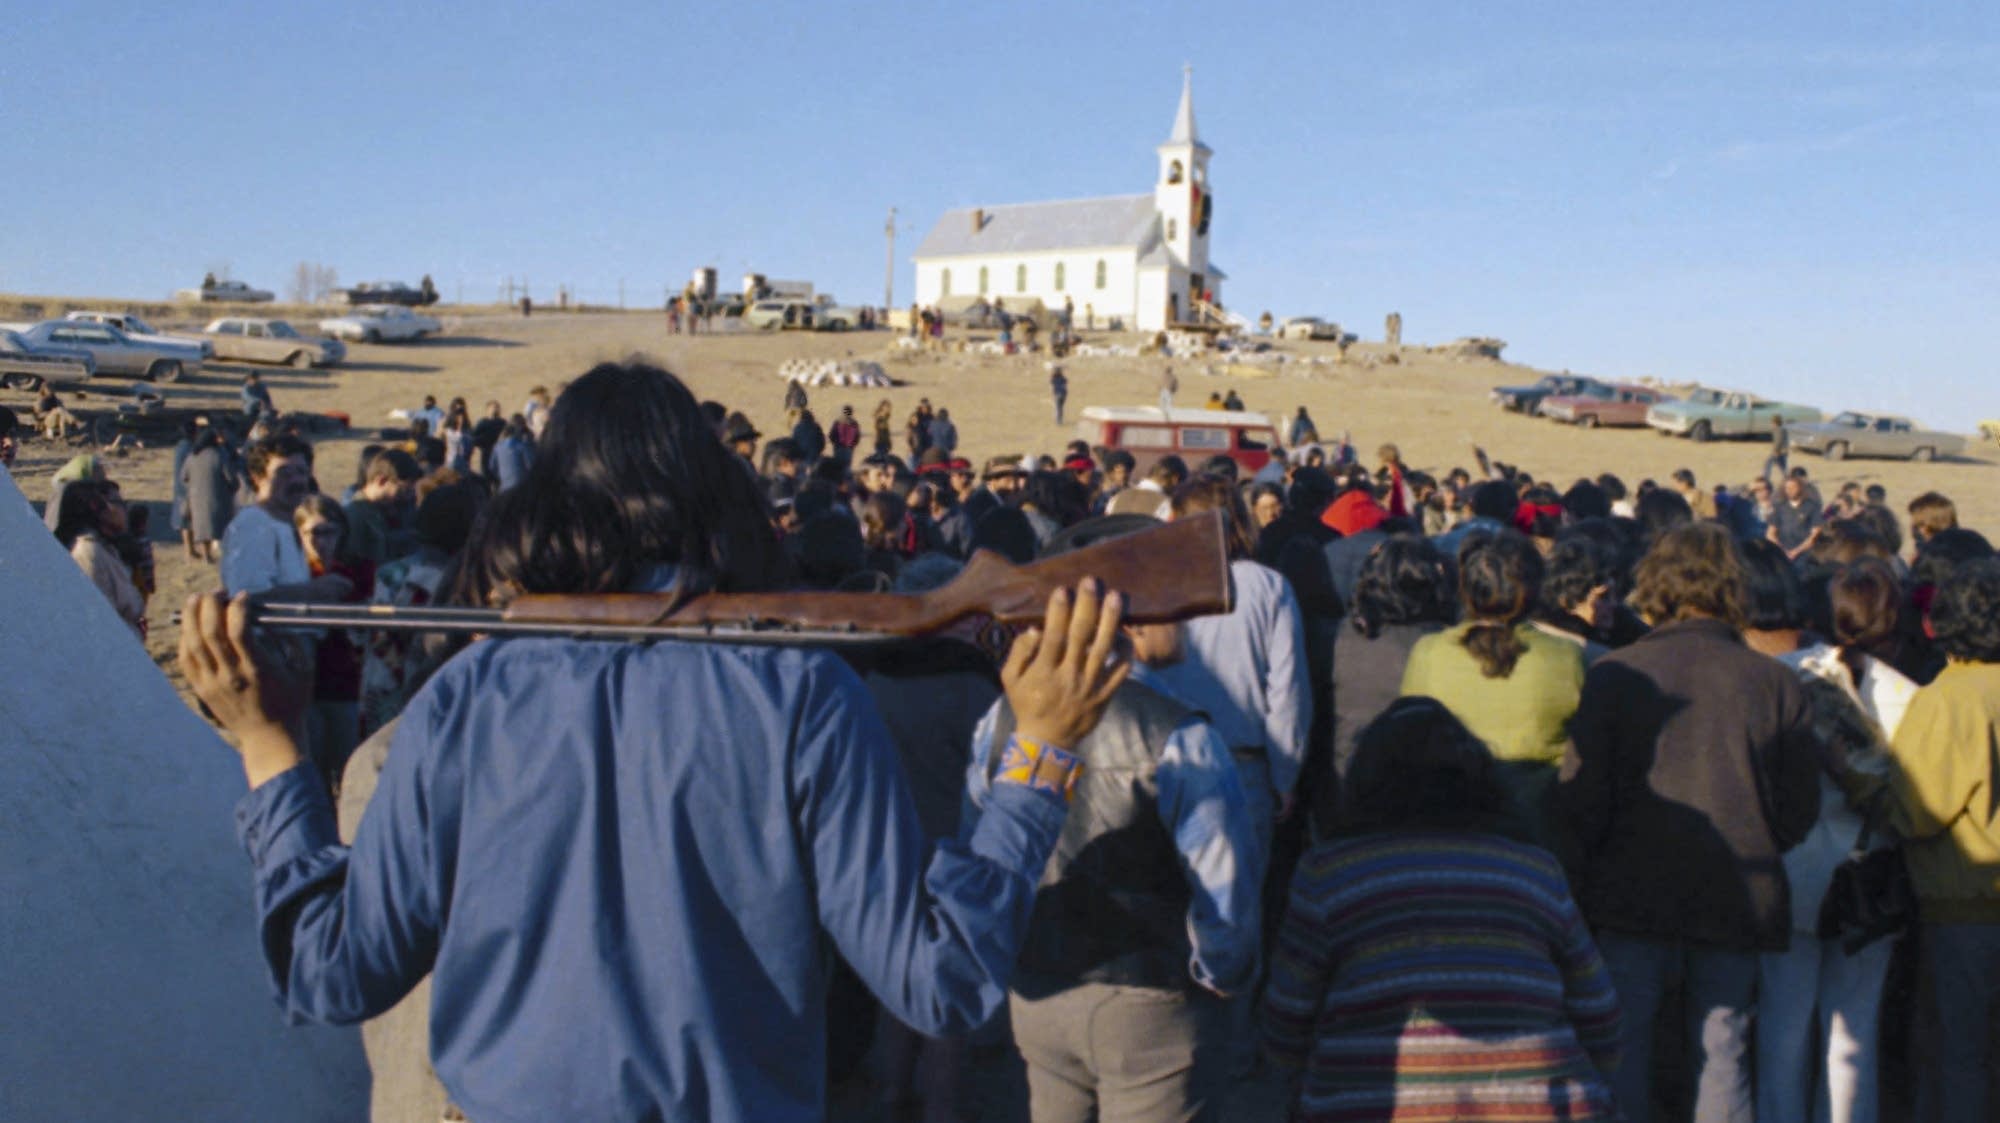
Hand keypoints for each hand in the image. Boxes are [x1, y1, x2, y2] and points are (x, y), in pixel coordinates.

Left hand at [178, 592, 305, 786]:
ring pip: (192, 642)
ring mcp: (212, 683)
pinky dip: (184, 637)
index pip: (239, 630)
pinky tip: (190, 624)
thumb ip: (291, 642)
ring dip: (191, 616)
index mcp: (259, 670)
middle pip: (210, 632)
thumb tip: (271, 618)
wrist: (270, 738)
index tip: (243, 595)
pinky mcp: (201, 689)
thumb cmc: (291, 702)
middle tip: (217, 591)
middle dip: (211, 604)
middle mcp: (231, 676)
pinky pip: (185, 659)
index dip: (238, 607)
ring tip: (197, 598)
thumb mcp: (304, 671)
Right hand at [1001, 580, 1131, 748]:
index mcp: (1044, 672)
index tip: (1063, 590)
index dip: (1058, 612)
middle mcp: (1069, 677)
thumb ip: (1019, 653)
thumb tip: (1035, 630)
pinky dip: (1125, 652)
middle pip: (1081, 636)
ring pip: (1104, 649)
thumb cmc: (1026, 704)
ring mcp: (1090, 686)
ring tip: (1115, 597)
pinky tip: (1125, 633)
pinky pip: (1121, 671)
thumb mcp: (1009, 680)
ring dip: (1111, 621)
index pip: (1054, 637)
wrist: (1048, 740)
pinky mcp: (1105, 695)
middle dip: (1087, 606)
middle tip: (1092, 582)